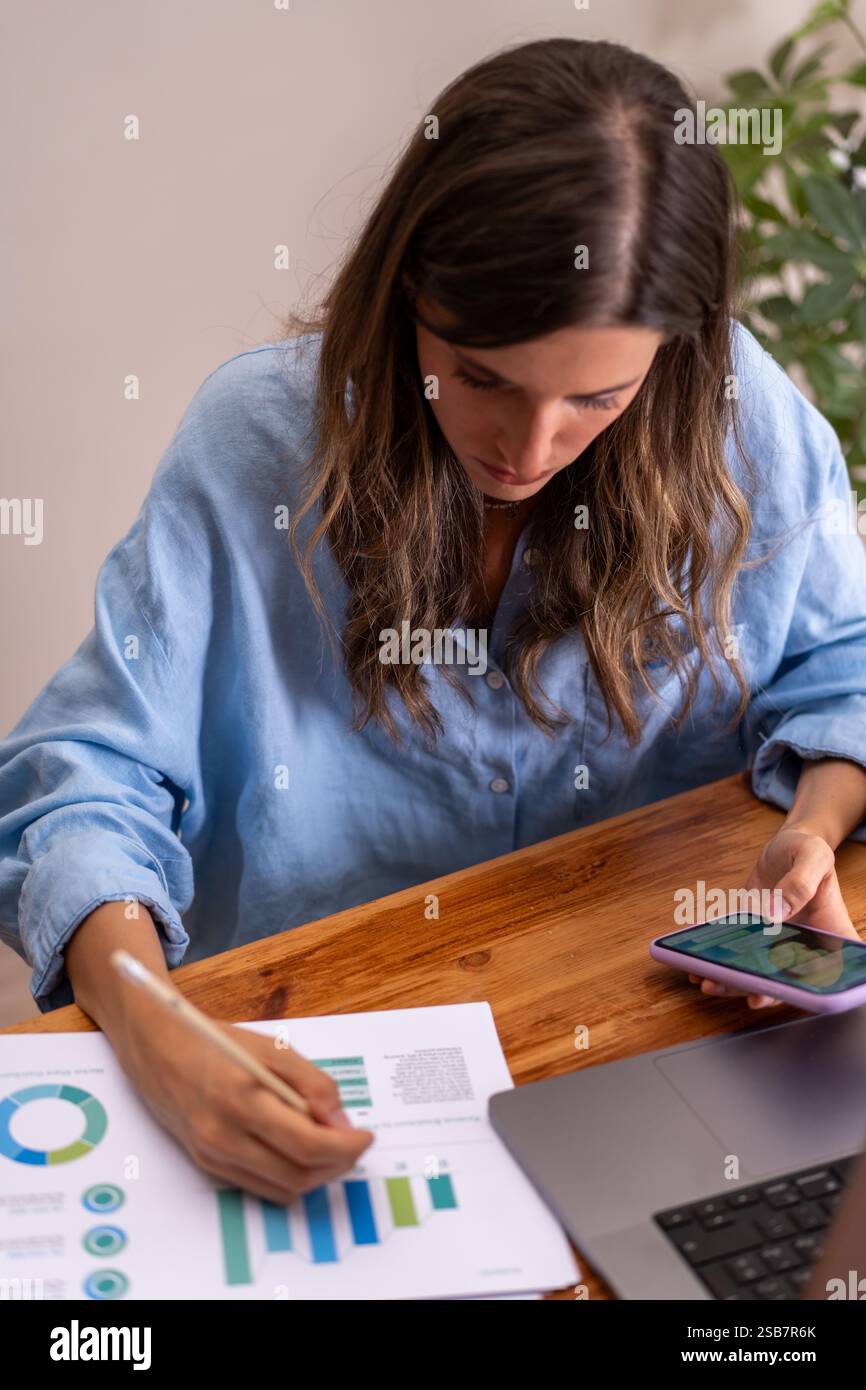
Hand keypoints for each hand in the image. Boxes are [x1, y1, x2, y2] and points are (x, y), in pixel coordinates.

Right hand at [115, 992, 373, 1202]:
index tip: (366, 1136)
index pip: (308, 1144)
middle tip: (354, 1142)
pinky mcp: (207, 1164)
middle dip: (337, 1164)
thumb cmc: (216, 1042)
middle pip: (298, 1174)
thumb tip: (341, 1121)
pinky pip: (259, 1186)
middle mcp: (224, 1137)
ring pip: (281, 1188)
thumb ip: (313, 1084)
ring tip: (330, 1145)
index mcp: (242, 1101)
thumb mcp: (272, 1048)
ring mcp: (213, 1156)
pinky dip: (288, 1175)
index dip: (346, 1147)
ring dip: (315, 1174)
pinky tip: (296, 1148)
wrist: (156, 1048)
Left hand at [690, 826, 860, 1010]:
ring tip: (705, 980)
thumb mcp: (812, 857)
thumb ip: (799, 884)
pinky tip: (694, 960)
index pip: (824, 972)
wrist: (787, 846)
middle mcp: (806, 946)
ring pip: (756, 970)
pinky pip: (737, 950)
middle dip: (755, 989)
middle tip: (727, 988)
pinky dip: (717, 957)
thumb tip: (774, 914)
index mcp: (831, 934)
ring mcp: (778, 943)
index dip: (801, 991)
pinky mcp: (754, 934)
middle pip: (784, 979)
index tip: (770, 994)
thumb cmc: (808, 850)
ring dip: (731, 979)